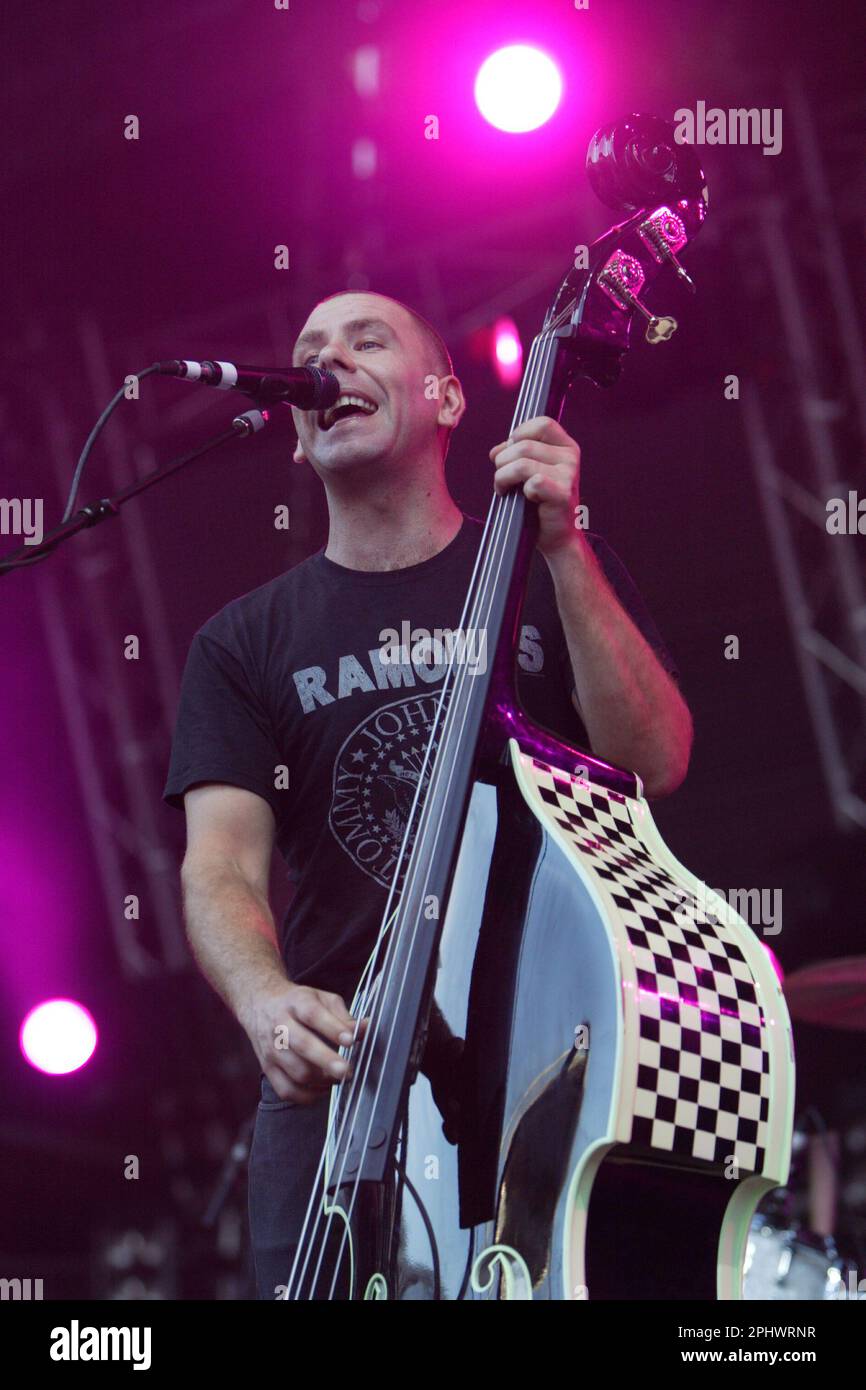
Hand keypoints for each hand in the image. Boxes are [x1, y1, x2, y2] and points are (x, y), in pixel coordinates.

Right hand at [243, 981, 368, 1104]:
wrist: (259, 1005)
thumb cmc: (298, 1004)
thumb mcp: (321, 999)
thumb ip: (343, 1016)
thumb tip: (366, 1028)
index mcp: (296, 1003)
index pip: (313, 1015)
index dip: (332, 1028)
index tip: (350, 1040)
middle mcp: (280, 1025)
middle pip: (303, 1045)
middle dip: (327, 1060)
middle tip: (347, 1071)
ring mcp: (271, 1049)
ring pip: (296, 1071)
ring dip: (321, 1079)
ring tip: (339, 1077)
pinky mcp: (268, 1068)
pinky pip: (286, 1090)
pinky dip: (307, 1095)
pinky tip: (323, 1088)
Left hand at [490, 416, 583, 556]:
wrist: (557, 536)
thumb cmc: (540, 504)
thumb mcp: (529, 472)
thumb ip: (515, 455)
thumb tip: (496, 451)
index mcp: (566, 446)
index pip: (542, 423)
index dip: (519, 434)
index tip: (509, 452)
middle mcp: (570, 457)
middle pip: (524, 444)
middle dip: (502, 461)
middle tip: (501, 479)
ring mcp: (569, 474)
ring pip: (522, 462)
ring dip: (503, 476)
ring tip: (503, 488)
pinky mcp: (563, 493)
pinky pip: (532, 482)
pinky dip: (519, 491)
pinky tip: (521, 499)